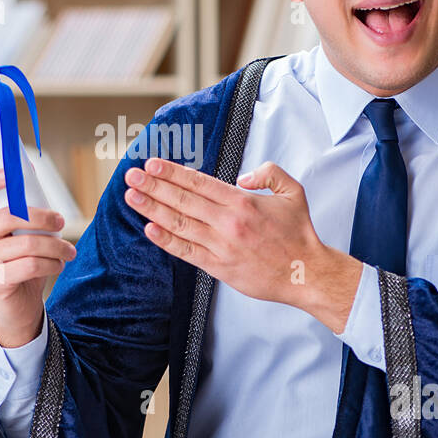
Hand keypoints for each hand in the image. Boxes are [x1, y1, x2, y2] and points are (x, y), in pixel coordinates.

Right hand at [0, 168, 77, 346]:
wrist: (17, 306)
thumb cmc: (22, 262)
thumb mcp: (22, 233)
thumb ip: (24, 208)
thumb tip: (29, 170)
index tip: (10, 173)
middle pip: (9, 216)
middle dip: (42, 217)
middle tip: (61, 221)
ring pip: (27, 244)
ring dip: (56, 246)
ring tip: (68, 250)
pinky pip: (31, 265)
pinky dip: (52, 264)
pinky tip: (58, 265)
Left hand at [123, 157, 362, 331]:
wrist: (305, 273)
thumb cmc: (299, 234)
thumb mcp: (293, 192)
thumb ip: (269, 173)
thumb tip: (242, 176)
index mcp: (242, 202)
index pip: (199, 182)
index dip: (173, 172)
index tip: (153, 164)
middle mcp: (227, 222)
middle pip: (183, 200)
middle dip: (153, 186)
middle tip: (131, 175)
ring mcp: (221, 246)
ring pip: (179, 223)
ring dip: (152, 208)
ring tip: (132, 196)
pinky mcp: (218, 267)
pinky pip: (186, 251)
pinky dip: (166, 240)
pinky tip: (150, 228)